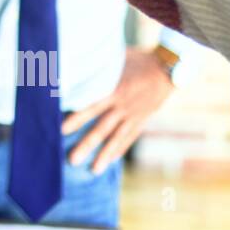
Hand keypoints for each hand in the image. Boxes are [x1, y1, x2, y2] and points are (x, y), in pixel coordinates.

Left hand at [62, 47, 174, 173]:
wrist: (168, 67)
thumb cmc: (137, 59)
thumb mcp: (115, 58)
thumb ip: (97, 66)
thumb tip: (74, 62)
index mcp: (114, 89)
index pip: (91, 107)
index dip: (77, 118)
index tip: (61, 130)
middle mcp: (123, 106)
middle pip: (102, 128)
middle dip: (86, 145)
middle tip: (72, 160)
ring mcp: (133, 115)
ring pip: (116, 138)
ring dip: (104, 155)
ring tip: (93, 170)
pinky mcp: (141, 120)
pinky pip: (129, 138)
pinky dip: (120, 149)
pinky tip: (110, 160)